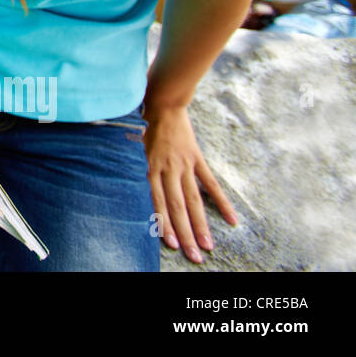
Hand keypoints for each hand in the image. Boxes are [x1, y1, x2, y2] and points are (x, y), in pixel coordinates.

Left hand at [143, 102, 236, 263]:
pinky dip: (222, 202)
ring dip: (201, 224)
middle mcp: (167, 169)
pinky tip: (231, 219)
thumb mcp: (131, 145)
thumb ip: (132, 164)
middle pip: (177, 207)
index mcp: (149, 167)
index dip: (164, 223)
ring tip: (207, 246)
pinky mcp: (197, 158)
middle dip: (185, 233)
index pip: (157, 202)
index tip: (170, 244)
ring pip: (194, 200)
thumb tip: (124, 182)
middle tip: (194, 256)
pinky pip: (211, 183)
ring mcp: (184, 165)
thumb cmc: (141, 122)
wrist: (162, 99)